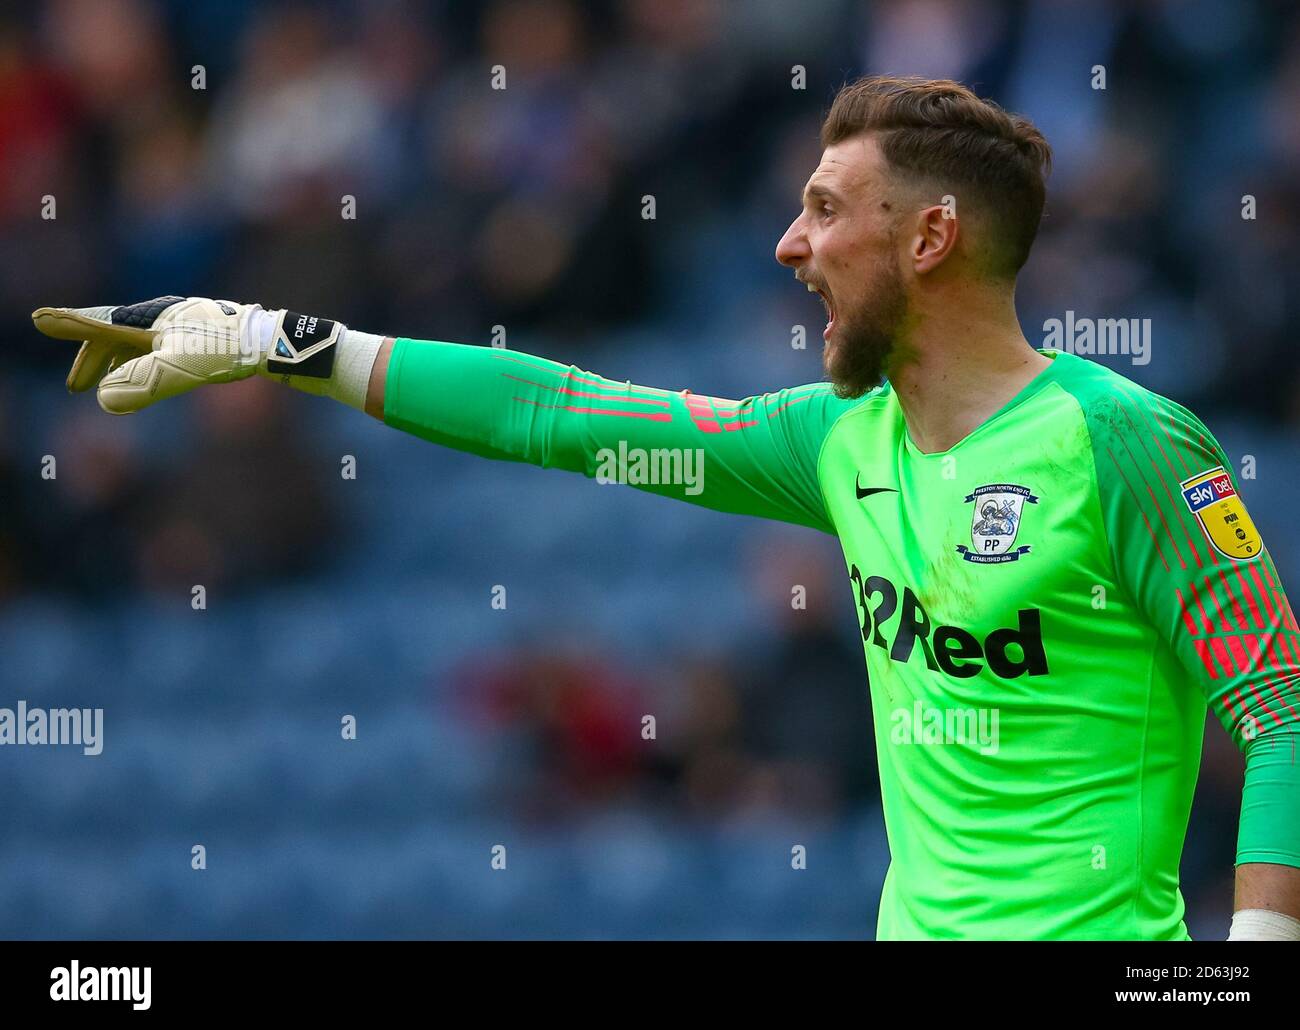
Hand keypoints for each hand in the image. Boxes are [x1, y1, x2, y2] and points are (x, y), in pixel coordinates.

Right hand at [32, 296, 263, 413]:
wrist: (274, 343)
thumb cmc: (226, 350)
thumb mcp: (179, 368)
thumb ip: (140, 383)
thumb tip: (105, 400)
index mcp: (151, 317)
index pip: (101, 322)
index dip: (71, 326)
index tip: (40, 321)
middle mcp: (165, 316)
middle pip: (116, 334)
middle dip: (93, 358)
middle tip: (78, 387)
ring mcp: (185, 326)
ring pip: (139, 342)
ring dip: (118, 363)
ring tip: (107, 386)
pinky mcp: (204, 338)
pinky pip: (160, 349)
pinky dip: (144, 364)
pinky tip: (151, 378)